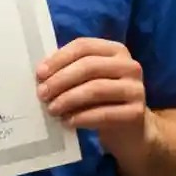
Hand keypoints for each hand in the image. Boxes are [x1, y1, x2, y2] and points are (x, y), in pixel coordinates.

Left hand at [35, 38, 150, 153]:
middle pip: (89, 66)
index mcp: (115, 50)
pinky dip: (81, 118)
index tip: (39, 73)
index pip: (84, 46)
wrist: (129, 129)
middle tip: (42, 94)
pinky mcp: (136, 112)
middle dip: (61, 80)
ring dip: (68, 99)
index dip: (59, 58)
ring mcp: (136, 89)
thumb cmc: (102, 99)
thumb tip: (41, 74)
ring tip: (52, 109)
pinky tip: (67, 122)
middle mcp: (129, 66)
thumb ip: (70, 70)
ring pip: (96, 89)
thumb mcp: (89, 80)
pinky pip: (104, 113)